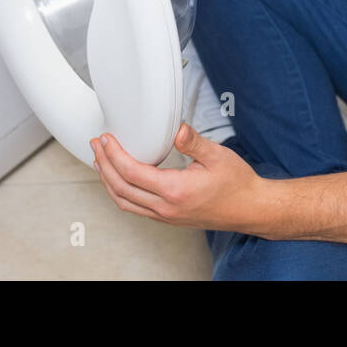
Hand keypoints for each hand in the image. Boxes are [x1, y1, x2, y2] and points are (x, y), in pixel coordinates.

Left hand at [90, 124, 267, 233]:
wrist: (250, 208)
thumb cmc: (237, 183)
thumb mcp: (218, 155)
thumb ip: (194, 141)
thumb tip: (177, 129)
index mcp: (175, 191)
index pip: (132, 173)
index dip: (114, 154)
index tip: (106, 139)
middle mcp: (166, 207)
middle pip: (120, 189)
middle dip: (103, 166)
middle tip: (95, 145)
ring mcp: (165, 216)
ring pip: (124, 202)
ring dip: (108, 181)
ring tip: (100, 161)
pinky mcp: (168, 218)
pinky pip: (135, 208)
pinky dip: (120, 193)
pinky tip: (120, 179)